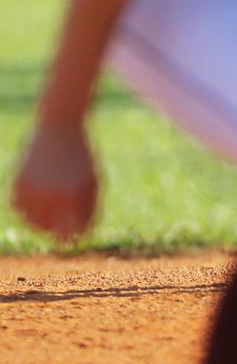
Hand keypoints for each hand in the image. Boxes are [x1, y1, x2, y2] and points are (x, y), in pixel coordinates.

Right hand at [11, 123, 98, 240]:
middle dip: (59, 221)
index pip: (69, 234)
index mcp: (72, 196)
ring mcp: (30, 193)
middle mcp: (49, 197)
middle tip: (66, 197)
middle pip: (51, 230)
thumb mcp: (92, 183)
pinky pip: (21, 210)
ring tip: (54, 191)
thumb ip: (88, 212)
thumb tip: (77, 237)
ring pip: (33, 223)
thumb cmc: (81, 158)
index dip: (73, 235)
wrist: (59, 126)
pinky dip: (28, 205)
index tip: (76, 228)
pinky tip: (39, 187)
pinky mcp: (16, 187)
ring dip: (42, 215)